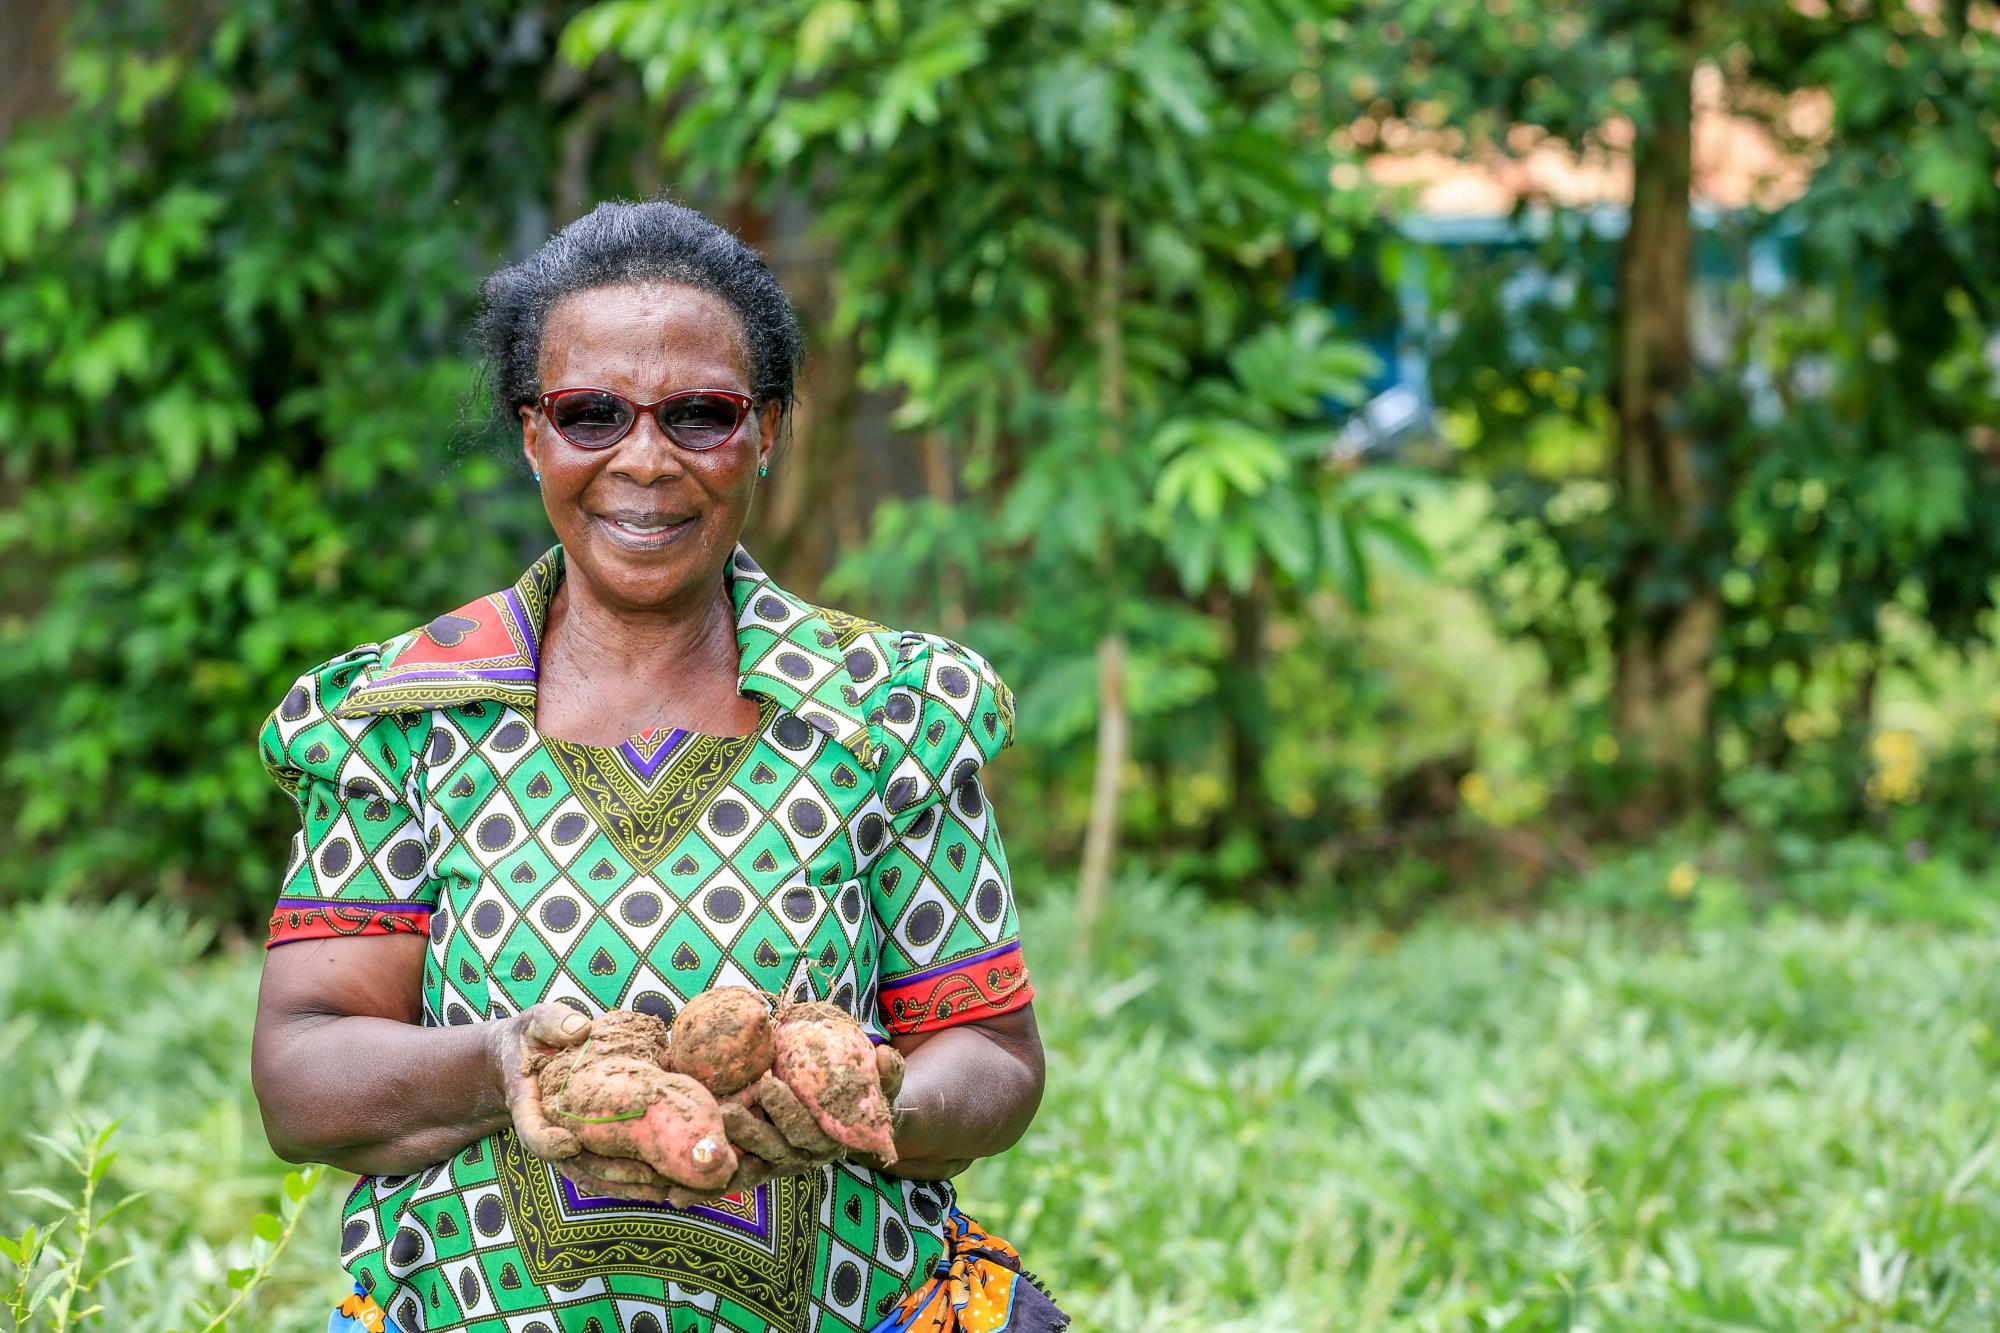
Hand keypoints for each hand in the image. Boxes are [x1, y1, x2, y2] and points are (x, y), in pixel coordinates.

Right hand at [490, 1004, 677, 1200]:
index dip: (546, 1142)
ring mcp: (565, 1142)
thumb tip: (581, 1028)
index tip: (569, 1144)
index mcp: (528, 1104)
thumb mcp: (537, 1022)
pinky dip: (629, 1180)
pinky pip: (604, 1169)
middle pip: (572, 1164)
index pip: (531, 1131)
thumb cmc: (534, 1037)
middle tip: (645, 1175)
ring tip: (664, 1186)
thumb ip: (553, 1023)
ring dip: (625, 1185)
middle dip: (608, 1173)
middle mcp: (548, 1130)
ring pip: (591, 1173)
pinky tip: (662, 1181)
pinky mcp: (585, 1144)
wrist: (525, 1056)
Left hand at [678, 1042, 909, 1203]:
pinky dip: (702, 1190)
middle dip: (749, 1132)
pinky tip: (672, 1195)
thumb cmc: (865, 1098)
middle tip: (726, 1109)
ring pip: (747, 1170)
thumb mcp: (883, 1085)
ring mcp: (776, 1167)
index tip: (769, 1084)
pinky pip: (729, 1182)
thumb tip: (885, 1055)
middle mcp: (801, 1160)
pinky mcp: (755, 1170)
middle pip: (773, 1151)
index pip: (807, 1130)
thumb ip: (887, 1073)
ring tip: (696, 1149)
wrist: (856, 1126)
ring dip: (722, 1164)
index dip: (788, 1111)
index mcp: (829, 1141)